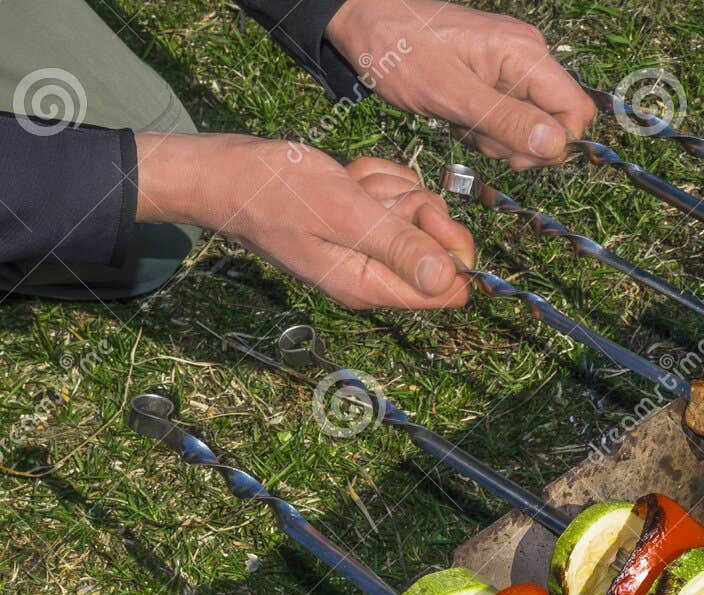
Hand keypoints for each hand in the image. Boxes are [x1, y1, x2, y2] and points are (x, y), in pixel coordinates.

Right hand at [134, 133, 473, 309]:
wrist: (227, 172)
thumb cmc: (275, 193)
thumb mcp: (342, 214)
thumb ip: (397, 247)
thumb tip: (450, 280)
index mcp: (370, 285)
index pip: (447, 289)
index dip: (451, 250)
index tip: (426, 216)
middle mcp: (373, 274)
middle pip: (438, 243)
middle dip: (412, 206)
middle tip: (368, 194)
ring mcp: (368, 247)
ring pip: (416, 211)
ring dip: (387, 187)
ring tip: (346, 184)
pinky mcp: (362, 222)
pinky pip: (394, 193)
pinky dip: (374, 178)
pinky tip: (344, 177)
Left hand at [327, 0, 594, 167]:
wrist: (364, 22)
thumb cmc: (400, 51)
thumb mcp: (451, 94)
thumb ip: (506, 120)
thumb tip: (556, 145)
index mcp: (524, 53)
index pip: (575, 111)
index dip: (553, 144)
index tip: (513, 154)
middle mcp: (527, 55)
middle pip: (556, 120)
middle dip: (524, 144)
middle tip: (480, 139)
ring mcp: (512, 64)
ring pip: (532, 122)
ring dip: (502, 138)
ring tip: (464, 124)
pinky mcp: (496, 73)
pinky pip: (510, 113)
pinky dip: (489, 126)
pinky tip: (461, 117)